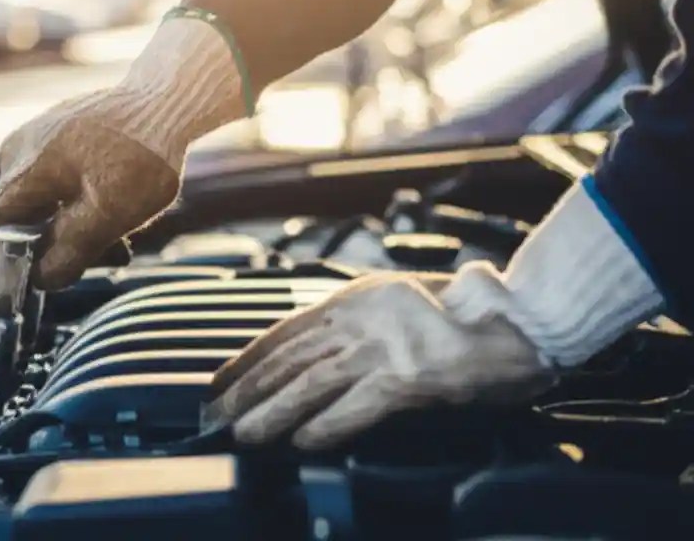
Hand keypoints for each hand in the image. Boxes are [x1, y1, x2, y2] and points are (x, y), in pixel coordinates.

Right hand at [0, 89, 182, 289]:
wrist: (167, 101)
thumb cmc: (141, 155)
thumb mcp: (109, 214)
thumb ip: (70, 252)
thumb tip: (41, 280)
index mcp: (24, 165)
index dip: (17, 256)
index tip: (51, 273)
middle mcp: (19, 147)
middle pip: (25, 213)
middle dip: (61, 242)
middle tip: (110, 255)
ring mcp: (37, 135)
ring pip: (46, 198)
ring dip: (77, 224)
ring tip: (122, 235)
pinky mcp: (57, 131)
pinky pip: (59, 178)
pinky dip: (84, 199)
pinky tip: (118, 206)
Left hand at [205, 269, 551, 449]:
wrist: (524, 320)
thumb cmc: (462, 318)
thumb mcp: (393, 304)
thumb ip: (351, 325)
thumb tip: (303, 359)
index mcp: (354, 299)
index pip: (285, 333)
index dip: (247, 362)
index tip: (219, 385)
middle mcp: (362, 317)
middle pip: (290, 359)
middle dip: (247, 391)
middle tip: (216, 417)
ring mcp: (386, 346)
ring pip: (312, 383)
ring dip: (273, 413)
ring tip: (244, 435)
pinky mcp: (412, 376)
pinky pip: (358, 406)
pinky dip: (327, 426)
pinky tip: (303, 442)